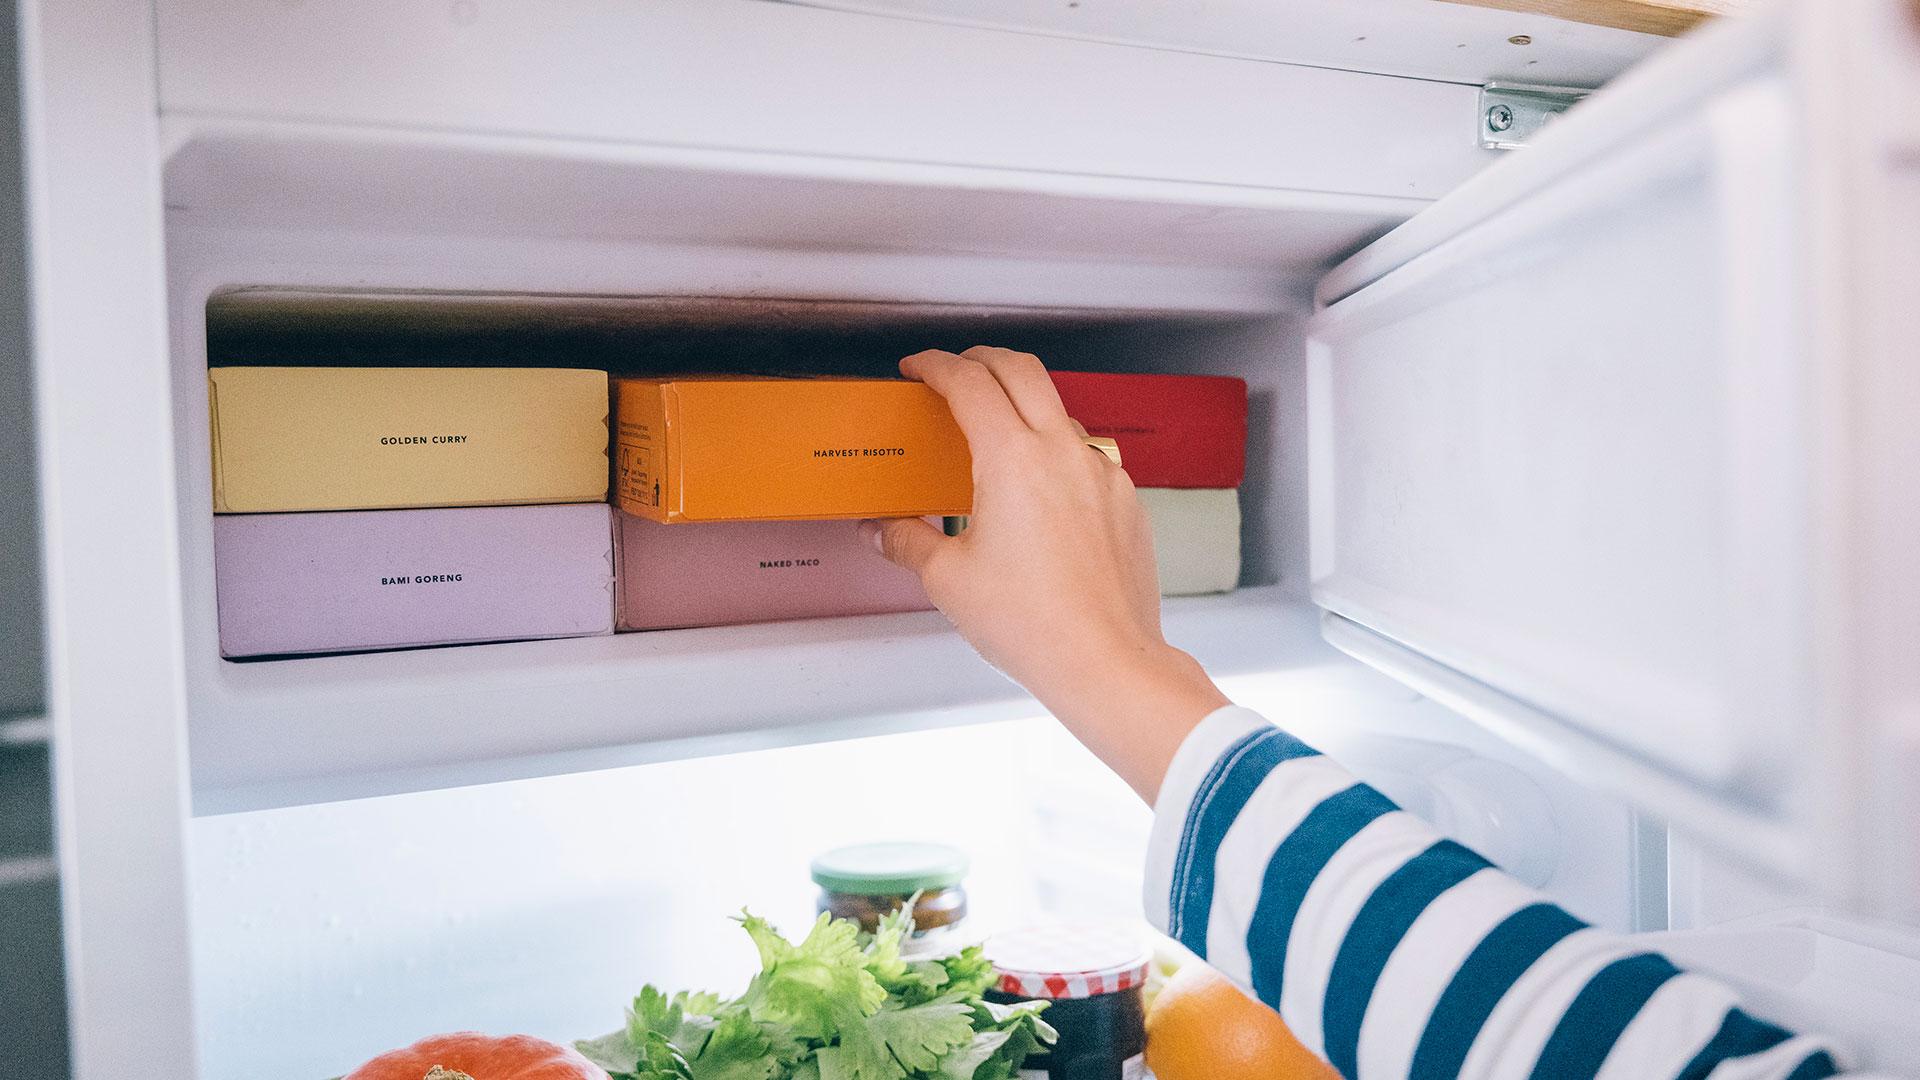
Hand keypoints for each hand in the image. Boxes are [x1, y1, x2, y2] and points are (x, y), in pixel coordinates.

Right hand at [861, 347, 1228, 801]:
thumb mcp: (949, 581)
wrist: (1105, 660)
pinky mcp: (1125, 500)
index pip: (969, 383)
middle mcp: (1063, 452)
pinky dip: (1057, 451)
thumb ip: (908, 541)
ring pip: (1059, 411)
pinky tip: (1041, 486)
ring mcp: (1101, 472)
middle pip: (1021, 371)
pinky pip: (1087, 455)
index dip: (936, 366)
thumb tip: (884, 529)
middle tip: (956, 371)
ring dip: (1023, 405)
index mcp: (1013, 458)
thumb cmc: (1033, 624)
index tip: (919, 368)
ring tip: (998, 432)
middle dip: (982, 359)